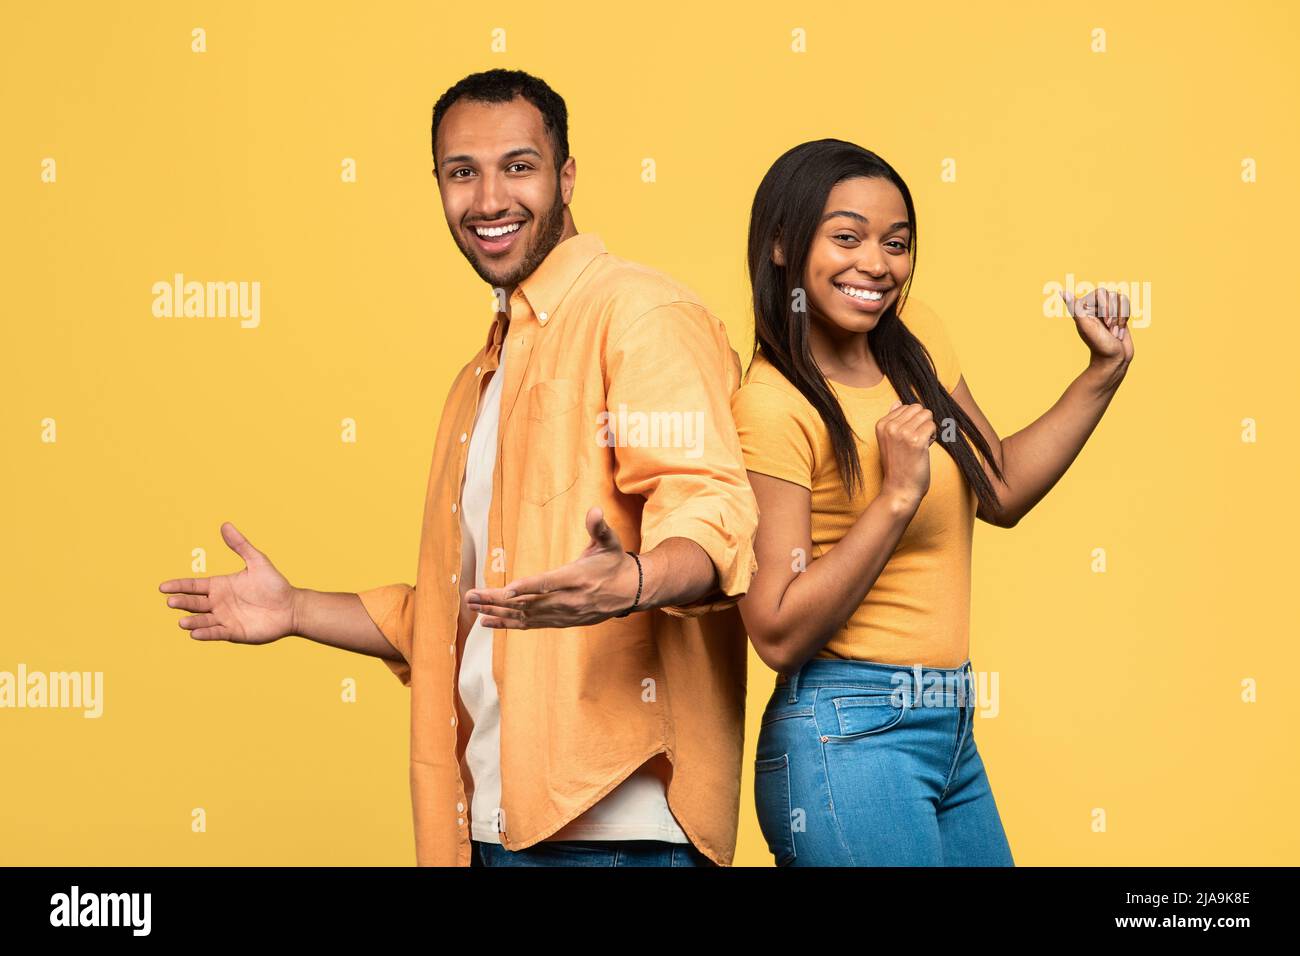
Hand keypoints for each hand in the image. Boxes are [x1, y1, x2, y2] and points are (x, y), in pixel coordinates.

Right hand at [158, 522, 296, 643]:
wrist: (291, 607)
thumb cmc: (274, 584)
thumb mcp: (257, 561)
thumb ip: (240, 545)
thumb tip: (225, 524)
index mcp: (220, 586)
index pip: (194, 585)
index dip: (179, 586)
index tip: (163, 586)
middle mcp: (218, 602)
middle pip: (194, 603)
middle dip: (182, 602)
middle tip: (171, 602)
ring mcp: (225, 618)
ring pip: (202, 620)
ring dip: (192, 621)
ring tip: (182, 622)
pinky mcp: (234, 632)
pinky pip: (216, 633)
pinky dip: (206, 634)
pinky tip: (195, 634)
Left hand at [465, 506, 640, 627]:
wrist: (630, 592)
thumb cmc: (615, 563)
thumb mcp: (610, 542)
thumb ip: (599, 528)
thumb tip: (595, 511)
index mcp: (577, 579)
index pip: (548, 584)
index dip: (527, 587)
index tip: (506, 589)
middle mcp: (568, 600)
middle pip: (528, 603)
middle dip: (497, 600)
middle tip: (471, 596)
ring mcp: (563, 615)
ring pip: (524, 617)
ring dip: (496, 612)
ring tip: (473, 607)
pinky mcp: (560, 622)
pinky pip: (529, 625)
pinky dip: (507, 624)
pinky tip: (487, 621)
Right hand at [876, 400, 936, 510]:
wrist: (899, 489)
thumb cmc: (897, 466)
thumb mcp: (888, 440)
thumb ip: (892, 419)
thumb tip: (898, 402)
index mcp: (882, 424)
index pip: (906, 407)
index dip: (912, 422)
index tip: (907, 438)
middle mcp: (890, 426)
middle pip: (918, 408)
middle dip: (921, 422)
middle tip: (916, 440)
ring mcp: (902, 433)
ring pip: (927, 415)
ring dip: (928, 429)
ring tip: (920, 444)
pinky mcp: (916, 441)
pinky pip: (932, 426)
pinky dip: (933, 436)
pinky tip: (925, 448)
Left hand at [1061, 287, 1134, 369]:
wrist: (1114, 360)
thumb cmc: (1099, 345)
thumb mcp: (1086, 327)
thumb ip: (1076, 309)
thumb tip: (1062, 292)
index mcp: (1084, 308)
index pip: (1101, 292)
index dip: (1106, 306)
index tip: (1105, 323)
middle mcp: (1094, 307)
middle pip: (1112, 295)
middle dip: (1114, 314)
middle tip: (1109, 329)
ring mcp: (1106, 310)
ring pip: (1121, 299)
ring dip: (1120, 318)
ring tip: (1113, 332)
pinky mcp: (1117, 314)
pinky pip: (1126, 304)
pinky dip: (1125, 319)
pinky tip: (1118, 331)